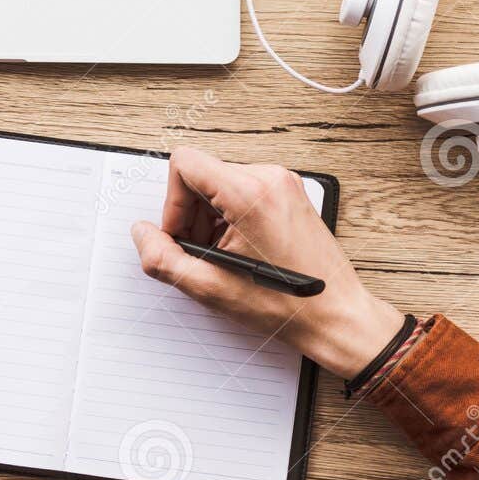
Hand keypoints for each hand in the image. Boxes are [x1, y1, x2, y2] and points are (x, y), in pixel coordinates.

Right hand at [130, 147, 401, 379]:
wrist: (336, 315)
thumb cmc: (287, 305)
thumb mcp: (209, 287)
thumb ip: (163, 258)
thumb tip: (142, 234)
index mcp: (249, 193)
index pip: (185, 163)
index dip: (172, 202)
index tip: (180, 234)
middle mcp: (269, 178)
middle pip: (202, 175)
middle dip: (191, 215)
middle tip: (200, 254)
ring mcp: (283, 183)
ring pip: (220, 184)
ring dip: (210, 219)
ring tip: (222, 257)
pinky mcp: (290, 193)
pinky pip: (243, 191)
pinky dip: (230, 218)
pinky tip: (239, 251)